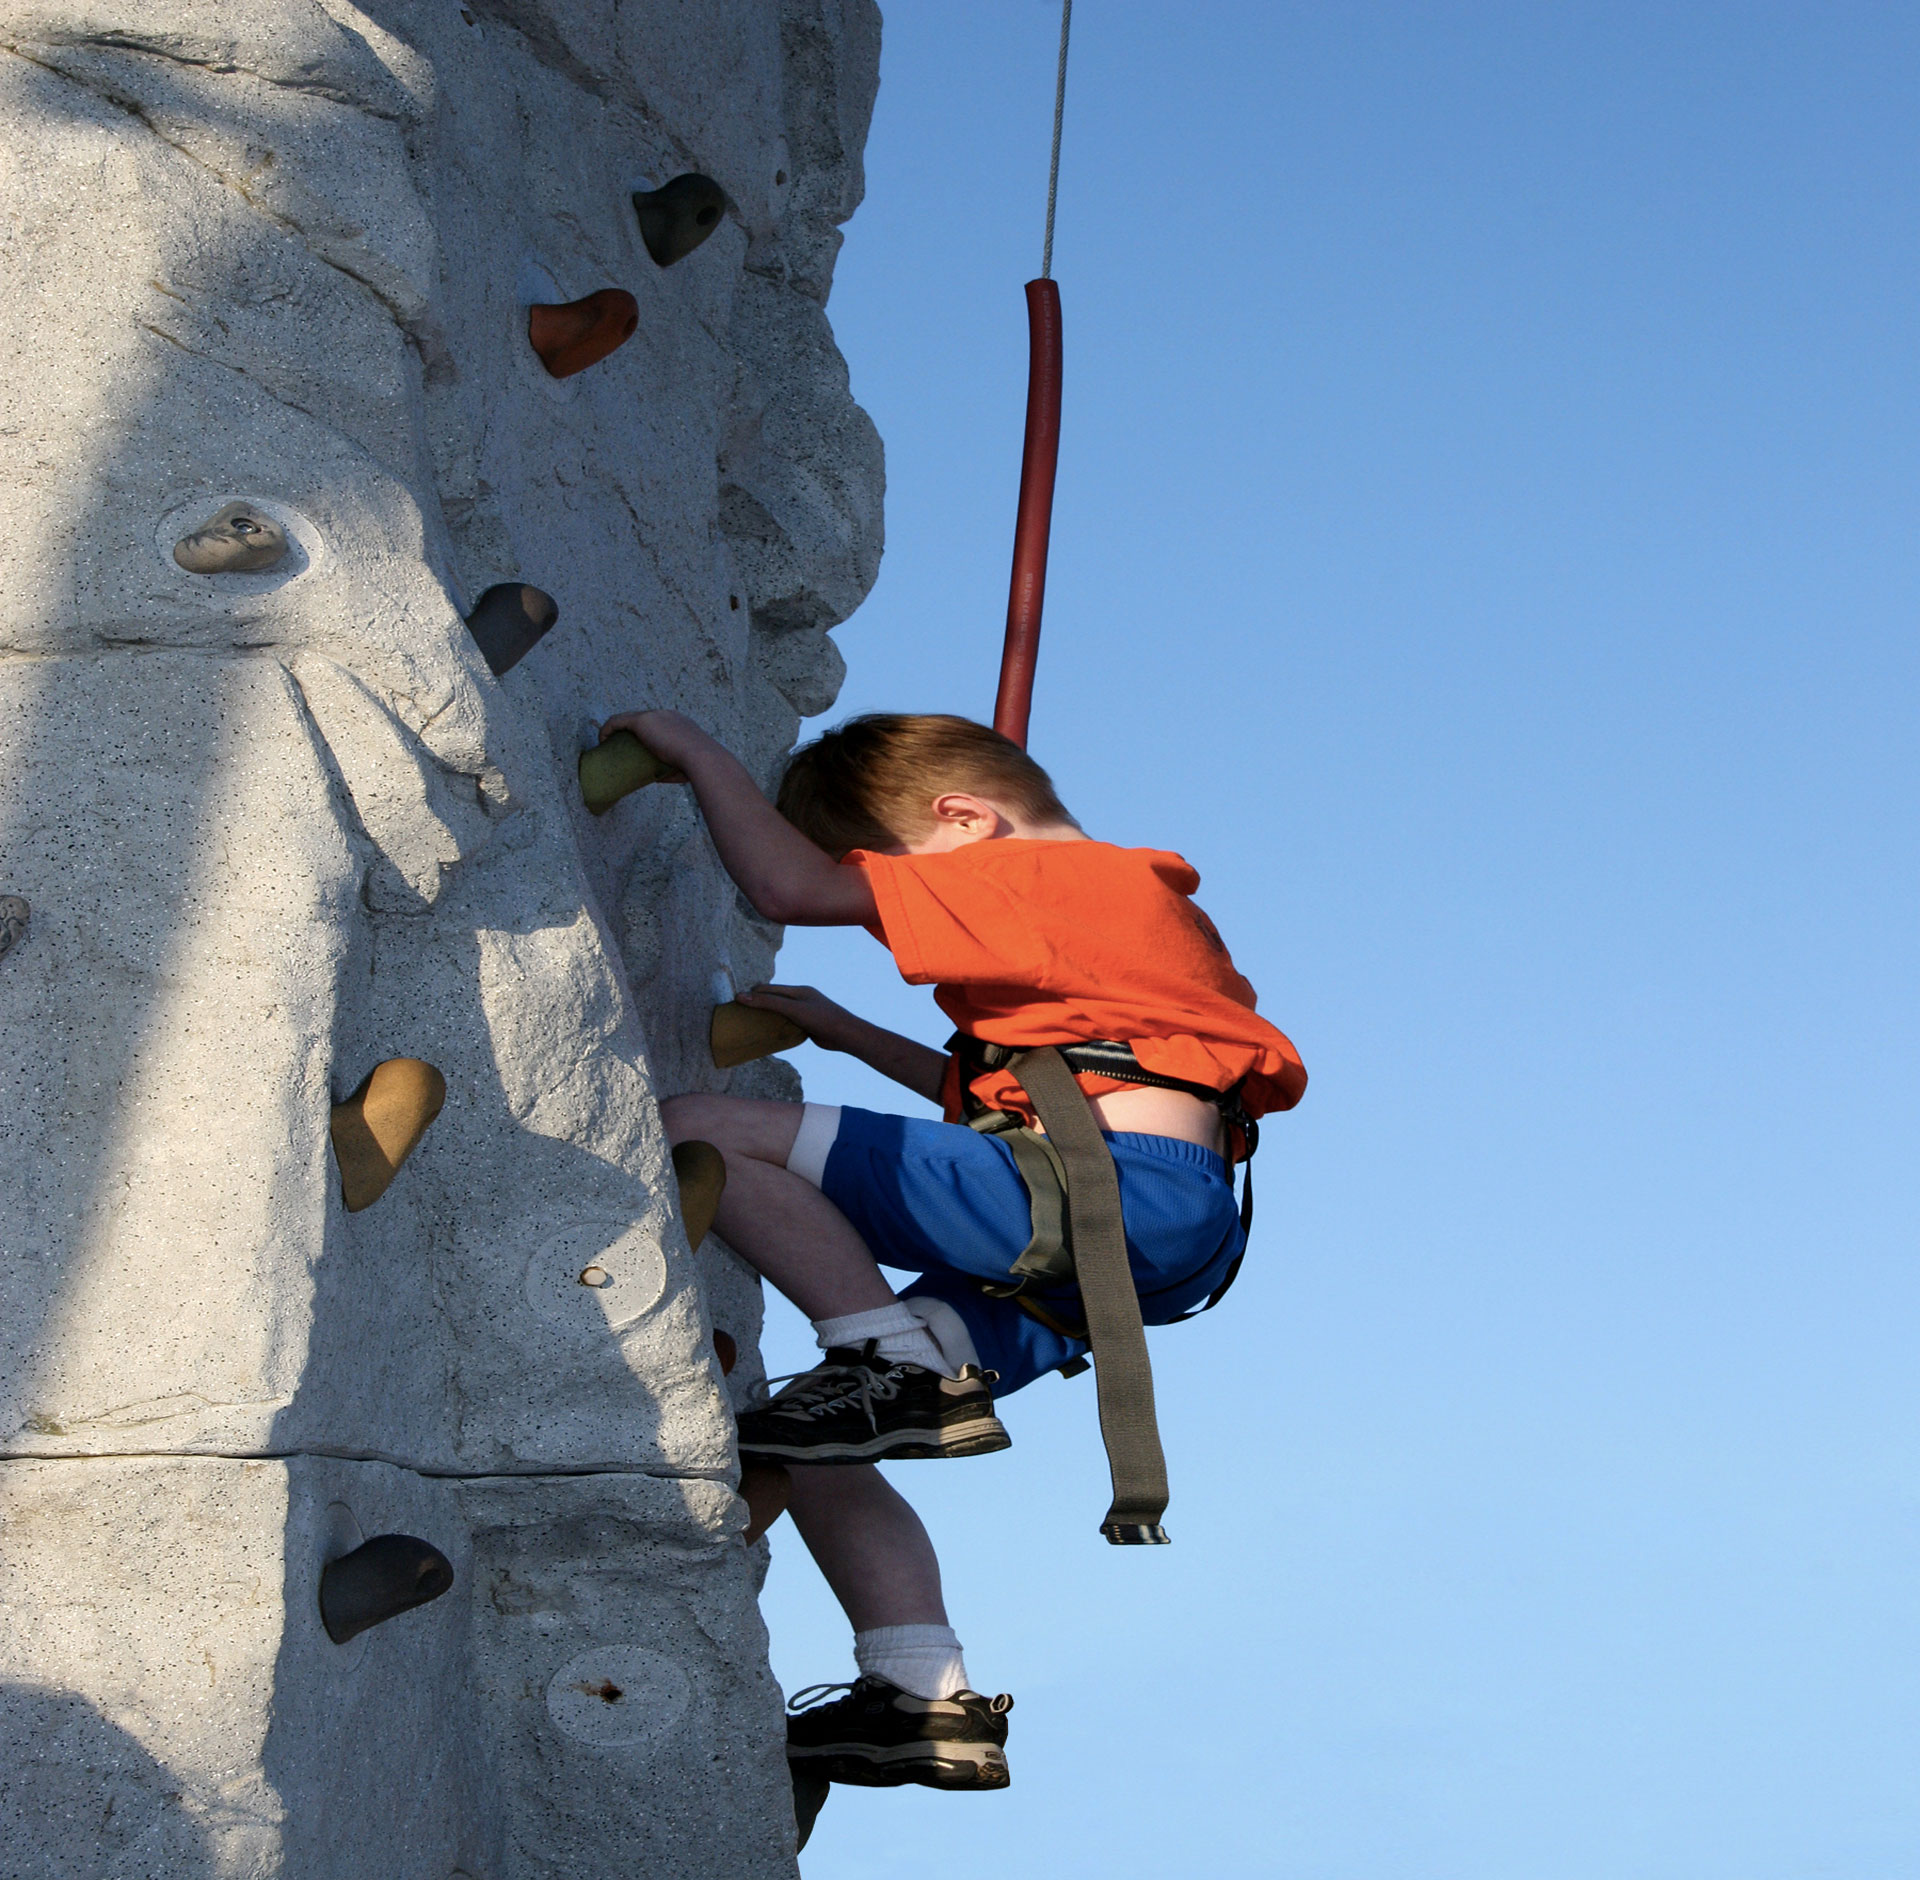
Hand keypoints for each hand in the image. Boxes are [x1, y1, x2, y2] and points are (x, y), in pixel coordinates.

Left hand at [598, 709, 701, 778]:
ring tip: (609, 743)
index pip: (658, 724)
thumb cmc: (697, 766)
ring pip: (629, 718)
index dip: (646, 735)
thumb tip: (657, 777)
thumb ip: (670, 769)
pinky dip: (608, 729)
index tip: (638, 748)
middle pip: (643, 719)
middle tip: (621, 747)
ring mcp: (655, 716)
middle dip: (631, 731)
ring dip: (618, 729)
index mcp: (680, 723)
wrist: (702, 757)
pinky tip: (602, 740)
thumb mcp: (685, 766)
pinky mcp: (643, 721)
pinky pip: (618, 721)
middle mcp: (667, 715)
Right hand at [737, 983, 859, 1051]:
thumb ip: (767, 1003)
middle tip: (740, 1015)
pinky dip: (777, 1028)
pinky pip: (788, 1025)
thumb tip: (741, 997)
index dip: (753, 994)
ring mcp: (805, 1013)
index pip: (770, 989)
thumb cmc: (820, 1018)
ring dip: (768, 1018)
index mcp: (799, 991)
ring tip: (750, 1025)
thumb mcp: (791, 1009)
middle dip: (759, 1005)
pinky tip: (768, 1035)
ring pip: (781, 1014)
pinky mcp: (808, 1026)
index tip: (736, 1002)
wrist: (845, 1035)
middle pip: (775, 1000)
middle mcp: (802, 1000)